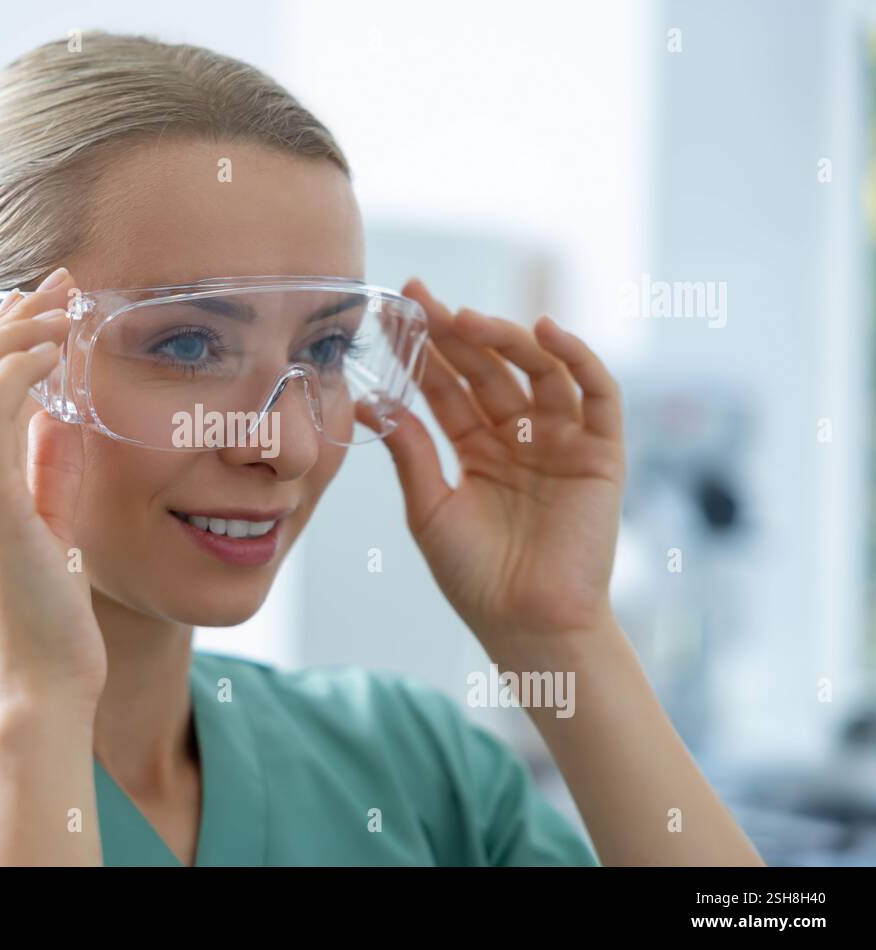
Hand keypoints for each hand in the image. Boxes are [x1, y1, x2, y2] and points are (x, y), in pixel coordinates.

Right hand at [0, 268, 105, 707]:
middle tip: (56, 284)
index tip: (43, 308)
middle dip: (6, 320)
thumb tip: (63, 415)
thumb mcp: (45, 528)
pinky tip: (58, 350)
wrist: (35, 688)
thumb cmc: (43, 619)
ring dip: (18, 334)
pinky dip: (22, 370)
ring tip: (66, 305)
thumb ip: (45, 470)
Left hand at [382, 278, 626, 663]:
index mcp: (477, 450)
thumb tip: (369, 398)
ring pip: (538, 372)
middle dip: (457, 334)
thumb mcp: (430, 508)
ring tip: (468, 320)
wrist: (528, 626)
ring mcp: (562, 442)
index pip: (448, 386)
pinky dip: (578, 358)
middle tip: (424, 300)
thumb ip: (410, 451)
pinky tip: (546, 332)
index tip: (396, 311)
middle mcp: (520, 438)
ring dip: (507, 340)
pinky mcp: (602, 453)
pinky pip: (597, 395)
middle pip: (489, 370)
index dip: (425, 350)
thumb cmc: (476, 579)